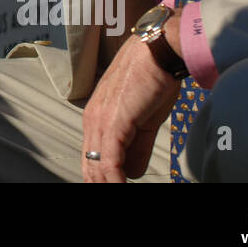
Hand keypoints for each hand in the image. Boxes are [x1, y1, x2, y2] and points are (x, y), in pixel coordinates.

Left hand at [81, 17, 181, 181]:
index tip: (110, 188)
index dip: (100, 180)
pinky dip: (114, 181)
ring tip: (115, 195)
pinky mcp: (113, 123)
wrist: (157, 51)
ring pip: (97, 168)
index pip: (92, 159)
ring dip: (107, 186)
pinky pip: (110, 162)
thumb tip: (131, 174)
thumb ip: (137, 147)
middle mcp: (92, 121)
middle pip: (90, 167)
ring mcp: (100, 122)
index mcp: (96, 119)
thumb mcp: (145, 121)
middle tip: (111, 195)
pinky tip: (121, 188)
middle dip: (100, 185)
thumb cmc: (153, 79)